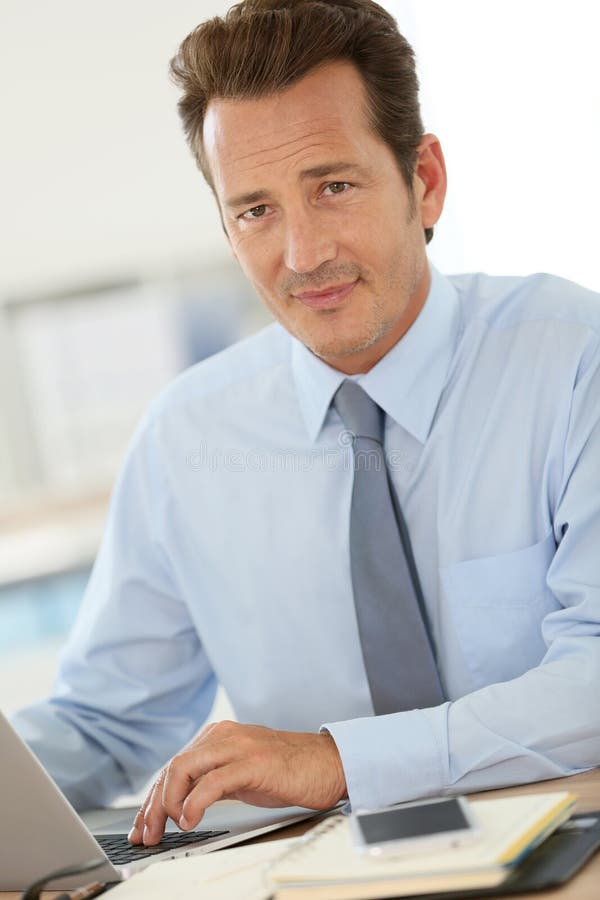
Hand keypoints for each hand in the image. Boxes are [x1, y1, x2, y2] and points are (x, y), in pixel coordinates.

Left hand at [128, 720, 346, 845]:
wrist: (329, 763)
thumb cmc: (289, 770)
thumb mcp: (242, 772)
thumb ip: (213, 779)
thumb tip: (180, 805)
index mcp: (218, 736)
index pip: (173, 766)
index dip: (153, 798)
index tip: (142, 825)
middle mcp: (224, 735)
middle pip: (173, 767)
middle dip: (153, 805)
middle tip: (146, 834)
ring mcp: (239, 746)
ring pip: (185, 768)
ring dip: (167, 803)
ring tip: (165, 828)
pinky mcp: (255, 761)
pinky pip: (213, 780)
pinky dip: (194, 801)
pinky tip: (188, 820)